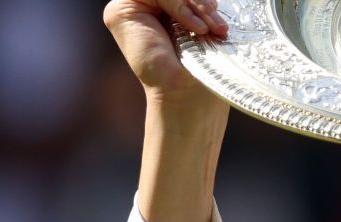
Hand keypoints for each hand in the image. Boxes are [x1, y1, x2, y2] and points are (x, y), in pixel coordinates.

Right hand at [103, 0, 228, 102]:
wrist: (187, 93)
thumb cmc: (198, 68)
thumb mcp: (200, 24)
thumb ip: (193, 4)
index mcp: (160, 10)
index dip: (200, 1)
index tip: (220, 20)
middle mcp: (143, 7)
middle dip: (200, 1)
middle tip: (219, 25)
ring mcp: (129, 8)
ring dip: (195, 4)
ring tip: (210, 29)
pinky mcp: (119, 11)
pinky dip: (180, 6)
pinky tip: (195, 28)